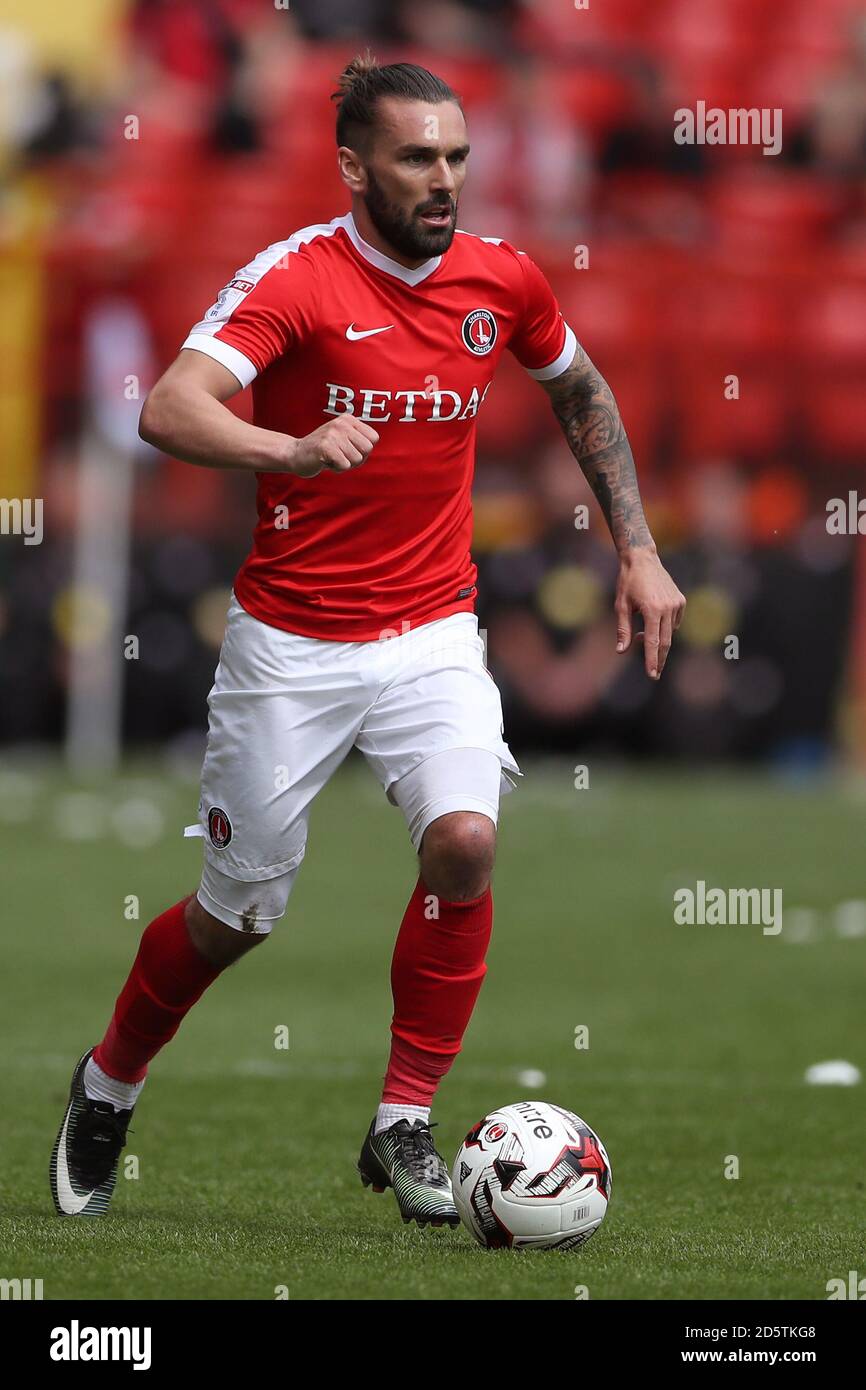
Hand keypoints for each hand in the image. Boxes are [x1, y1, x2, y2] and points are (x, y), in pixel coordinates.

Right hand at [288, 415, 379, 477]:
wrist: (295, 454)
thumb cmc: (324, 450)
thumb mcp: (343, 439)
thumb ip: (359, 441)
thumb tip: (370, 447)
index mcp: (348, 419)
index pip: (373, 438)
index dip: (364, 450)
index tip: (349, 450)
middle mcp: (341, 423)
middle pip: (367, 449)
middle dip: (357, 459)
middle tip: (340, 457)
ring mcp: (332, 434)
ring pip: (357, 459)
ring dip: (345, 464)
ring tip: (331, 458)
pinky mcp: (325, 446)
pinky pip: (345, 465)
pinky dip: (336, 468)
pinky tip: (325, 462)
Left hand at [614, 546, 685, 679]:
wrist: (642, 559)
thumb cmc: (627, 582)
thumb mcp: (621, 606)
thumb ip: (622, 630)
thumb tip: (621, 651)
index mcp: (652, 610)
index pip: (653, 642)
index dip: (652, 660)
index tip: (652, 674)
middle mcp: (668, 608)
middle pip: (665, 642)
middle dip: (659, 659)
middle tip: (654, 673)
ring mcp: (676, 603)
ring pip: (669, 632)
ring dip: (657, 639)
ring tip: (640, 634)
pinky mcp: (680, 600)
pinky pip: (673, 622)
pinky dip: (664, 626)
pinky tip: (652, 619)